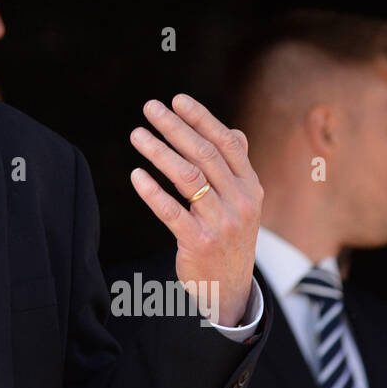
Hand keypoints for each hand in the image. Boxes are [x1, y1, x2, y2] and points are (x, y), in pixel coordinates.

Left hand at [128, 94, 261, 325]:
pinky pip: (172, 211)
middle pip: (205, 155)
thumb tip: (235, 132)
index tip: (176, 99)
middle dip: (175, 128)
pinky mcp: (199, 243)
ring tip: (137, 134)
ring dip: (159, 152)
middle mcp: (240, 202)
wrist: (230, 288)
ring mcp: (221, 223)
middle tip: (150, 108)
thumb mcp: (243, 203)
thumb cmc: (230, 236)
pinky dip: (152, 191)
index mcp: (250, 186)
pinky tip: (136, 174)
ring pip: (188, 178)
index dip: (201, 119)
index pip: (227, 144)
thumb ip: (237, 168)